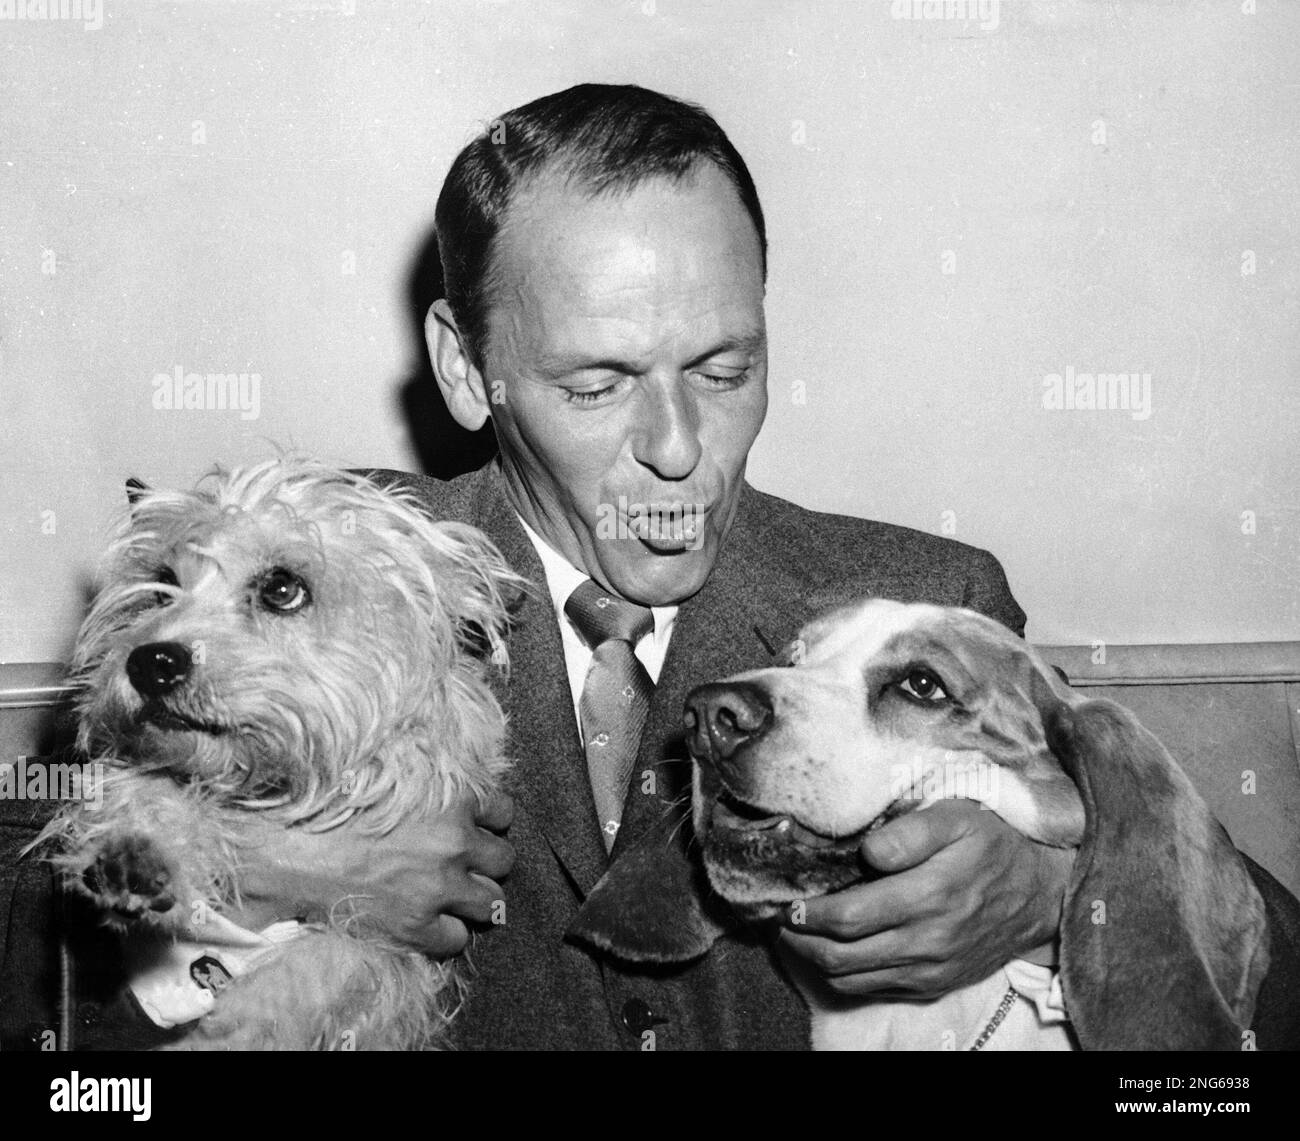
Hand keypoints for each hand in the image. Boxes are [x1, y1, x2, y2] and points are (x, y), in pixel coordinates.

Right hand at [233, 791, 514, 957]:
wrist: (291, 853)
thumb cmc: (334, 808)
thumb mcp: (393, 777)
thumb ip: (434, 785)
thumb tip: (459, 793)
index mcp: (451, 800)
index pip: (503, 812)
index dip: (490, 823)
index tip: (476, 829)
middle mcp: (454, 843)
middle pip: (504, 860)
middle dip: (487, 864)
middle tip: (464, 866)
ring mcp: (438, 887)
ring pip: (492, 902)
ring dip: (475, 900)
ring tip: (452, 897)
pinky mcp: (416, 927)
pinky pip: (458, 939)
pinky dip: (446, 933)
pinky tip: (427, 922)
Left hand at [777, 800, 1073, 996]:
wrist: (1041, 894)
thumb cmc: (992, 846)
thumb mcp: (956, 817)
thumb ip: (909, 832)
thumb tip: (867, 851)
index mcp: (929, 895)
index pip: (848, 917)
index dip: (809, 912)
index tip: (788, 899)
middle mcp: (927, 941)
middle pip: (841, 956)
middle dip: (801, 939)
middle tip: (782, 918)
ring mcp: (931, 969)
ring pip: (852, 979)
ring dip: (816, 960)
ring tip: (799, 934)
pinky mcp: (934, 984)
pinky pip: (876, 990)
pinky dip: (845, 976)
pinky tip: (834, 950)